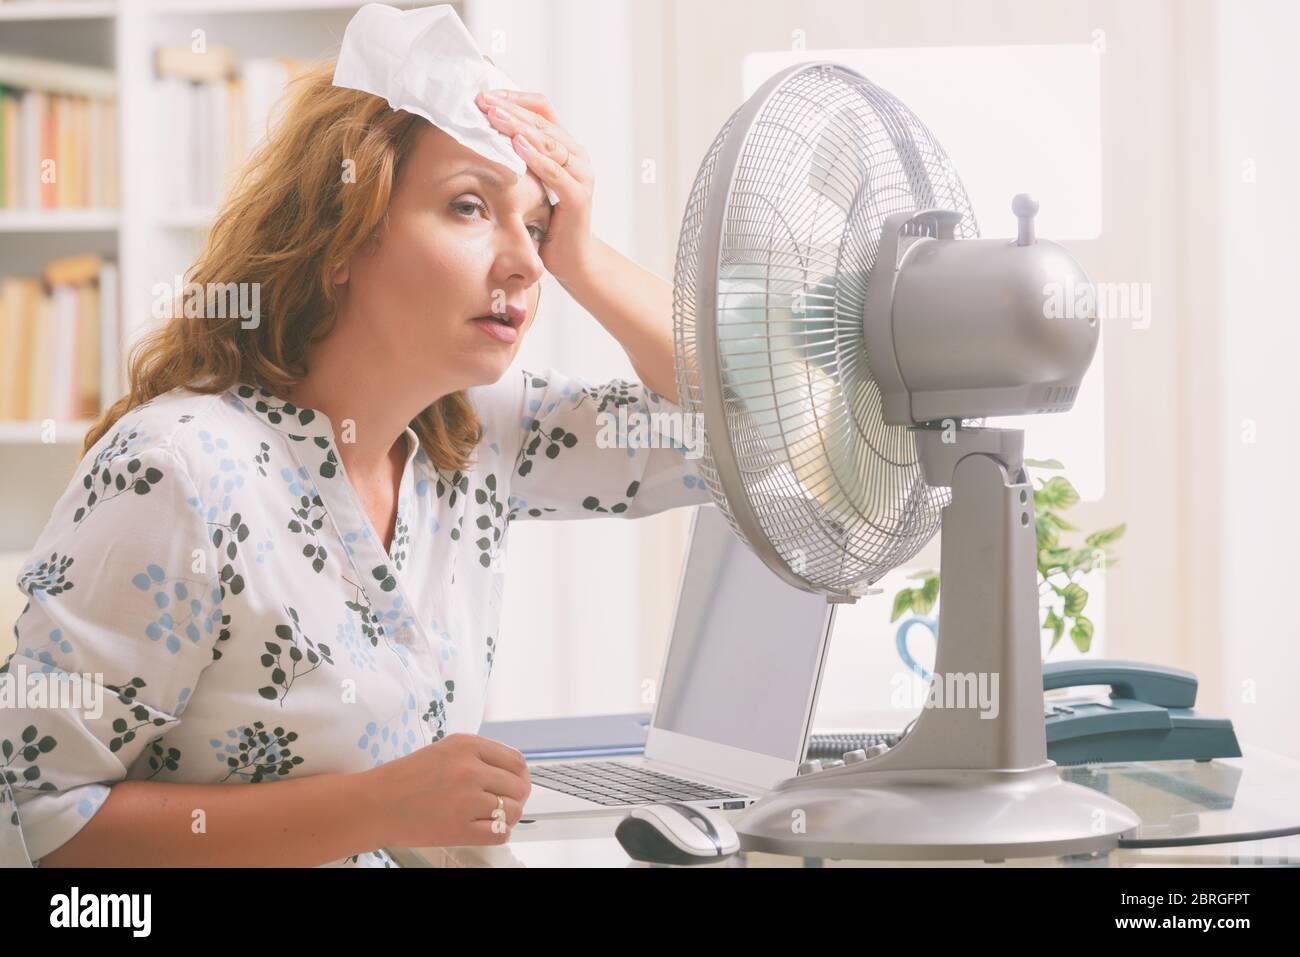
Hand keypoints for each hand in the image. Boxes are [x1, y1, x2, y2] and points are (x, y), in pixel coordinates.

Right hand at [363, 732, 530, 847]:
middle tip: (505, 802)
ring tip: (492, 816)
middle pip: (518, 786)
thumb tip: (511, 772)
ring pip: (513, 810)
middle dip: (516, 796)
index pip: (516, 761)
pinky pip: (499, 833)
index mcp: (467, 746)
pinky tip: (485, 829)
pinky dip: (498, 833)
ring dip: (507, 815)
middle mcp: (470, 770)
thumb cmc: (404, 779)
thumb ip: (477, 756)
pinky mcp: (459, 829)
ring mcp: (466, 800)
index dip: (519, 775)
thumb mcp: (443, 751)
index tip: (515, 783)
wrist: (374, 805)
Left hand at [475, 88, 595, 284]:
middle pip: (542, 121)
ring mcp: (581, 176)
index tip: (485, 95)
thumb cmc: (548, 220)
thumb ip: (519, 159)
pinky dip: (535, 157)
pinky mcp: (578, 198)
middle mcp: (577, 156)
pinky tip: (516, 144)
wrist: (572, 258)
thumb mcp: (530, 182)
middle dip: (509, 109)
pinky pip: (555, 172)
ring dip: (518, 126)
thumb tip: (482, 134)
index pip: (542, 109)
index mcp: (566, 147)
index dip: (514, 98)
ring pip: (548, 141)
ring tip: (494, 116)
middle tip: (482, 100)